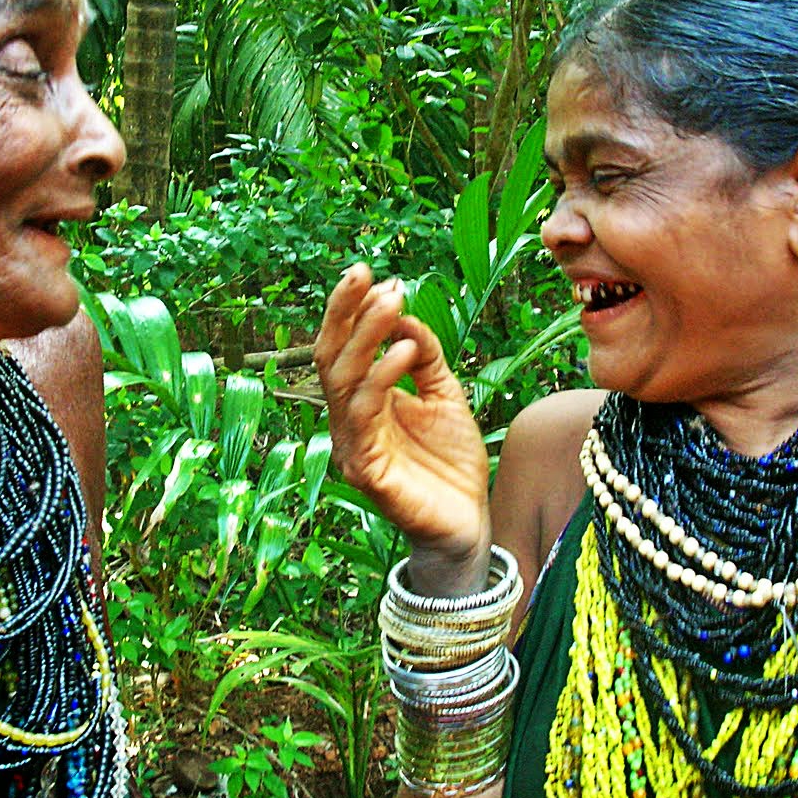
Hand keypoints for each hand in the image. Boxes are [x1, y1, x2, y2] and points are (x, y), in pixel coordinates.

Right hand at [315, 264, 489, 579]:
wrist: (468, 523)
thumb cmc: (451, 463)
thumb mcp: (445, 396)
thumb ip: (425, 357)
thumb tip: (405, 312)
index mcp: (362, 403)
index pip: (342, 348)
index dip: (349, 310)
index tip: (370, 273)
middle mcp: (348, 422)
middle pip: (330, 358)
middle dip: (345, 312)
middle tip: (365, 274)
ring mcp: (353, 447)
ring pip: (343, 382)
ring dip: (366, 336)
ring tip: (392, 301)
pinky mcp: (367, 471)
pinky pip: (366, 416)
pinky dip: (382, 378)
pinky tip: (405, 351)